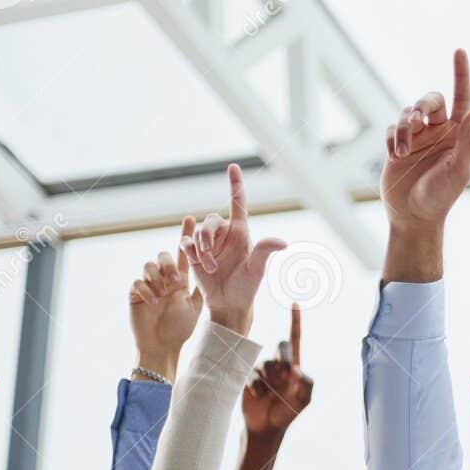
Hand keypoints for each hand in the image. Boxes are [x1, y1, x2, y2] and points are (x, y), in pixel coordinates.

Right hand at [129, 219, 203, 380]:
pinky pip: (137, 282)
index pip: (184, 252)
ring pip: (149, 265)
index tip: (190, 218)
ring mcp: (148, 284)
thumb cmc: (180, 328)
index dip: (186, 235)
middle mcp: (164, 278)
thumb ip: (205, 286)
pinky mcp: (134, 294)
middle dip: (170, 265)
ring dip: (158, 278)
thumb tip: (225, 271)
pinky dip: (147, 291)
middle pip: (165, 255)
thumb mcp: (197, 305)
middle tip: (177, 281)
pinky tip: (154, 302)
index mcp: (181, 278)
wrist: (162, 347)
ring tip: (165, 294)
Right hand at [181, 164, 284, 334]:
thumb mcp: (257, 269)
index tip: (233, 166)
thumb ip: (266, 251)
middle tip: (214, 262)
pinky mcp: (194, 252)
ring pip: (199, 232)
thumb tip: (283, 243)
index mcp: (242, 233)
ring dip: (202, 250)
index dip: (235, 184)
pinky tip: (198, 264)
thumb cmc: (247, 286)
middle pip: (212, 220)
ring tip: (211, 268)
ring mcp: (209, 243)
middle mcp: (225, 234)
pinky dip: (191, 252)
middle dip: (209, 238)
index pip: (237, 203)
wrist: (228, 303)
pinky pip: (186, 242)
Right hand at [241, 304, 313, 435]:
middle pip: (280, 347)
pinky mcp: (248, 377)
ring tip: (268, 395)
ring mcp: (263, 370)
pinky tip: (257, 396)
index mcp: (293, 367)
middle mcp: (278, 365)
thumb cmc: (287, 414)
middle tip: (284, 377)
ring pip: (265, 362)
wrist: (265, 428)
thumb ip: (306, 384)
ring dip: (268, 380)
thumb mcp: (303, 401)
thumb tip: (296, 368)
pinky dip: (255, 386)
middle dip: (283, 359)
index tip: (295, 303)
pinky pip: (251, 374)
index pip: (294, 340)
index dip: (295, 321)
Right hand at [380, 50, 469, 232]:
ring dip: (404, 128)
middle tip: (418, 120)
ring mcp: (417, 138)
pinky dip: (393, 137)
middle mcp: (438, 132)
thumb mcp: (459, 170)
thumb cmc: (441, 197)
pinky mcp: (397, 145)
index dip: (461, 74)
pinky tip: (395, 156)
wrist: (413, 217)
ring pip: (407, 112)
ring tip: (403, 151)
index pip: (462, 98)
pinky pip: (392, 127)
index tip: (459, 51)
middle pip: (430, 100)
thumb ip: (467, 140)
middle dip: (422, 105)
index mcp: (458, 135)